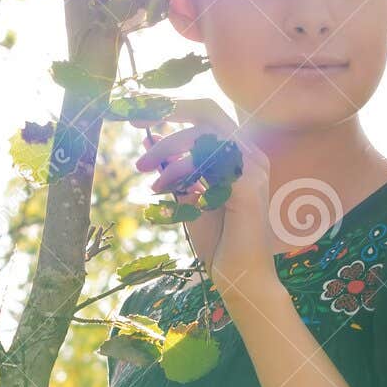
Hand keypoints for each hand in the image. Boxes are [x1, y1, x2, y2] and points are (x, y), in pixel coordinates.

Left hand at [134, 97, 278, 297]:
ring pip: (203, 134)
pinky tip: (160, 188)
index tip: (138, 113)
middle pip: (207, 110)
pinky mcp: (248, 188)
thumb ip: (177, 173)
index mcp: (241, 155)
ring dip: (166, 146)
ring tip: (141, 168)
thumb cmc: (219, 244)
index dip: (173, 106)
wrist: (243, 280)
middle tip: (133, 119)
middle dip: (167, 107)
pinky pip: (208, 162)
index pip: (207, 115)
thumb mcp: (190, 199)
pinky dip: (180, 170)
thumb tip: (150, 145)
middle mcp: (251, 156)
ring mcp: (253, 169)